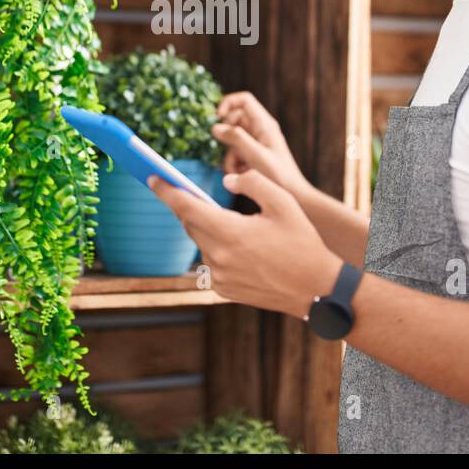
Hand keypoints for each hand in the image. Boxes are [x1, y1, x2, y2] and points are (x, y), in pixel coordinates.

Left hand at [147, 169, 341, 318]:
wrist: (316, 289)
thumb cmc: (302, 242)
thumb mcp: (283, 202)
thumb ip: (251, 183)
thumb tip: (225, 181)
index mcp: (231, 233)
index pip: (187, 207)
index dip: (167, 191)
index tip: (152, 177)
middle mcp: (219, 257)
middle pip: (191, 224)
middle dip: (190, 207)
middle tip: (192, 192)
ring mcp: (220, 277)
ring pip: (201, 242)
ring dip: (207, 228)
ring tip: (226, 219)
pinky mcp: (223, 290)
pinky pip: (211, 260)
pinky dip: (217, 247)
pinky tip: (239, 245)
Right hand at [212, 91, 311, 202]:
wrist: (293, 195)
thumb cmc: (279, 175)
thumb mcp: (255, 155)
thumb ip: (236, 138)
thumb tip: (215, 127)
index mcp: (264, 124)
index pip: (244, 100)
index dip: (228, 103)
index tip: (217, 117)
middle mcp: (260, 130)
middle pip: (233, 121)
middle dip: (227, 138)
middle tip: (231, 153)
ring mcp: (255, 143)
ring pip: (231, 140)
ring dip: (229, 156)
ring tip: (239, 170)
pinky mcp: (251, 155)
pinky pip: (234, 154)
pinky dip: (234, 164)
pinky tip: (242, 175)